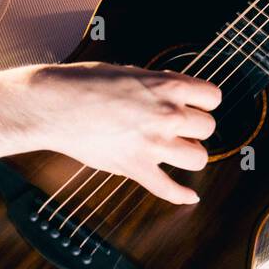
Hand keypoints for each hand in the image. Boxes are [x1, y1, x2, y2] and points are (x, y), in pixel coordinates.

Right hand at [9, 61, 220, 204]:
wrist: (54, 104)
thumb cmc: (85, 83)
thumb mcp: (130, 71)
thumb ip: (157, 84)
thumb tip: (173, 91)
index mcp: (168, 87)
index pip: (213, 97)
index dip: (205, 102)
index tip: (196, 105)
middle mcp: (167, 115)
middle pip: (208, 128)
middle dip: (195, 127)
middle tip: (180, 127)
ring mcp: (153, 143)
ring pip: (199, 158)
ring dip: (191, 155)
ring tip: (179, 150)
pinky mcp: (136, 167)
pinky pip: (169, 189)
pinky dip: (181, 195)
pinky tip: (190, 196)